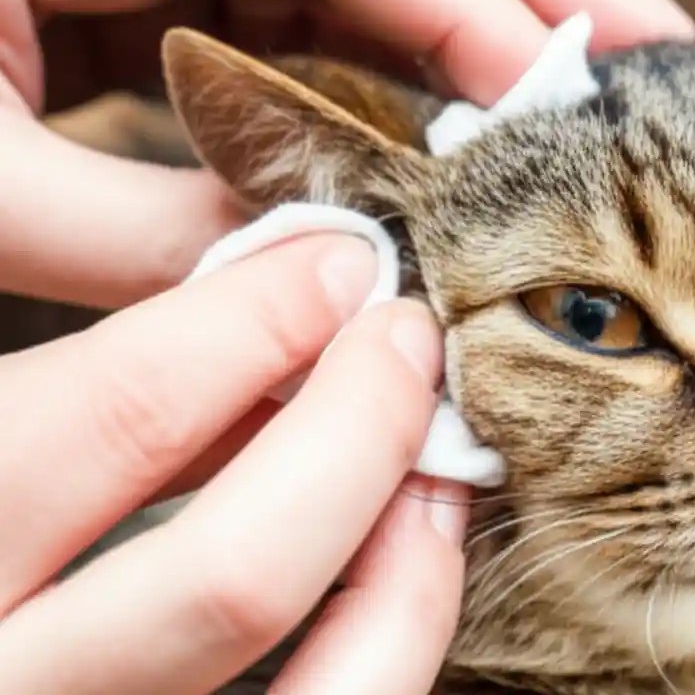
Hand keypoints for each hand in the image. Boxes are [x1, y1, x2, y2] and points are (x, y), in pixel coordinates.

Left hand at [0, 0, 694, 309]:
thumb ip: (141, 232)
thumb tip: (308, 278)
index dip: (473, 11)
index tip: (570, 93)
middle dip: (508, 10)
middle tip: (632, 66)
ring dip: (445, 63)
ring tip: (553, 119)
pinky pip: (283, 30)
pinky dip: (356, 94)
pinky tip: (418, 149)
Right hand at [0, 236, 470, 692]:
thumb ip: (81, 391)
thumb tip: (278, 290)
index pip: (97, 424)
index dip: (248, 325)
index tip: (333, 260)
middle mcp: (2, 680)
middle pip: (232, 577)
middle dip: (355, 430)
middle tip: (403, 337)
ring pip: (317, 692)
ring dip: (405, 558)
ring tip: (435, 459)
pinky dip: (390, 634)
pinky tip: (406, 553)